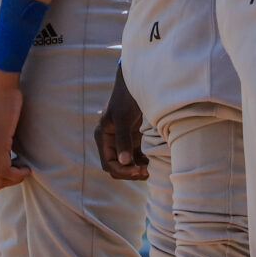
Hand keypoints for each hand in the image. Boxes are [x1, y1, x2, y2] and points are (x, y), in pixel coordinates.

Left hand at [0, 69, 28, 190]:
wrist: (1, 87)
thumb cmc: (3, 104)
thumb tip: (9, 160)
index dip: (5, 180)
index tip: (17, 169)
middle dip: (11, 182)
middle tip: (22, 170)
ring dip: (16, 178)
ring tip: (25, 168)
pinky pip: (6, 169)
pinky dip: (19, 173)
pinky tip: (27, 165)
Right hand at [95, 66, 146, 180]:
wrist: (137, 84)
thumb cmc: (126, 98)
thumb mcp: (123, 118)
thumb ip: (123, 140)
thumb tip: (124, 162)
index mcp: (103, 137)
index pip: (109, 163)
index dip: (122, 170)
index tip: (137, 170)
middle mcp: (110, 142)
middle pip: (116, 167)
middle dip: (129, 172)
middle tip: (145, 172)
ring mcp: (122, 141)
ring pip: (127, 164)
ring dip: (137, 169)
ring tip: (150, 170)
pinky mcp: (133, 139)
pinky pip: (136, 157)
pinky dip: (143, 162)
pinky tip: (152, 163)